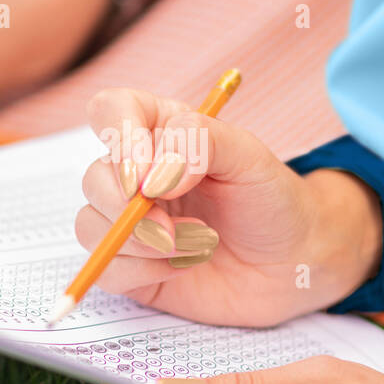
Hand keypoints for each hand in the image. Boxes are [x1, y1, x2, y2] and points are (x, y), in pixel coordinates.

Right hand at [75, 88, 383, 325]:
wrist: (294, 262)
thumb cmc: (272, 200)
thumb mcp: (249, 156)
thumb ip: (199, 143)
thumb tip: (150, 176)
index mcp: (160, 131)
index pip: (110, 110)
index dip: (119, 139)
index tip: (147, 176)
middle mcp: (137, 174)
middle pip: (94, 177)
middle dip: (129, 209)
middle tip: (173, 229)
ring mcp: (129, 221)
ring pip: (90, 225)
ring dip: (142, 243)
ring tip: (198, 245)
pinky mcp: (130, 265)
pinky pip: (107, 269)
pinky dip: (144, 273)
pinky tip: (185, 266)